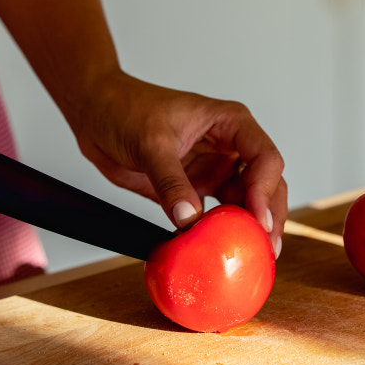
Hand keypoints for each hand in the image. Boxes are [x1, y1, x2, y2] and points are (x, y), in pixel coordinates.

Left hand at [70, 71, 286, 256]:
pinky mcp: (194, 188)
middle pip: (265, 184)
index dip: (266, 189)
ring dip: (248, 228)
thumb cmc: (125, 108)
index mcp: (230, 123)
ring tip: (252, 257)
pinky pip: (215, 214)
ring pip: (244, 203)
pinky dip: (219, 233)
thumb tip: (189, 219)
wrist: (95, 113)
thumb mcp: (150, 143)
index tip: (256, 218)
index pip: (265, 157)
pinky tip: (220, 251)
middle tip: (266, 248)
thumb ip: (171, 181)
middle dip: (269, 215)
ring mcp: (213, 169)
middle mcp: (228, 147)